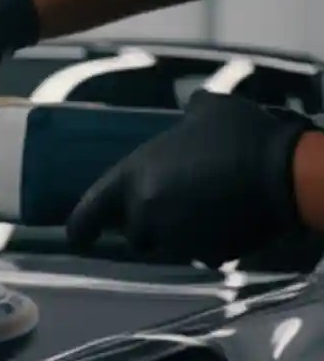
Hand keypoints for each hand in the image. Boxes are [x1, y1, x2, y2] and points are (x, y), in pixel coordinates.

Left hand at [67, 92, 313, 266]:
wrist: (284, 174)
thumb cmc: (243, 137)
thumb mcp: (211, 109)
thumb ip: (190, 112)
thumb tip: (192, 105)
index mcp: (135, 177)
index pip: (91, 211)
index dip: (80, 228)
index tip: (77, 240)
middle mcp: (146, 211)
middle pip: (134, 232)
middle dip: (149, 224)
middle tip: (177, 205)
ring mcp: (175, 237)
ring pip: (165, 245)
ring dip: (177, 234)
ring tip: (206, 209)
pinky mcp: (205, 255)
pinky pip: (198, 254)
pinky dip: (206, 242)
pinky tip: (227, 220)